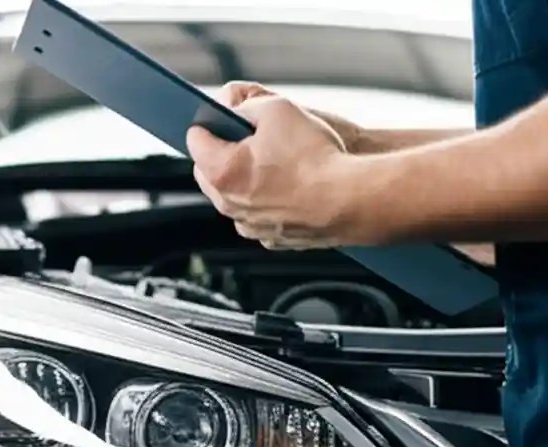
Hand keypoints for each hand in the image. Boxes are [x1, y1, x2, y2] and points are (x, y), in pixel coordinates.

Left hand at [187, 95, 361, 250]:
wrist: (352, 199)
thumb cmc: (316, 155)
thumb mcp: (277, 108)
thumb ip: (245, 105)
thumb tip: (231, 110)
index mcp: (221, 171)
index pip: (195, 140)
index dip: (210, 124)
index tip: (224, 119)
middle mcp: (229, 205)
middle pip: (209, 172)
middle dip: (224, 153)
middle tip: (253, 139)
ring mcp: (251, 226)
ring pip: (234, 196)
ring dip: (246, 179)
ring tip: (277, 162)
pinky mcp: (273, 240)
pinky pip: (259, 216)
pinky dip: (268, 201)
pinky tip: (292, 187)